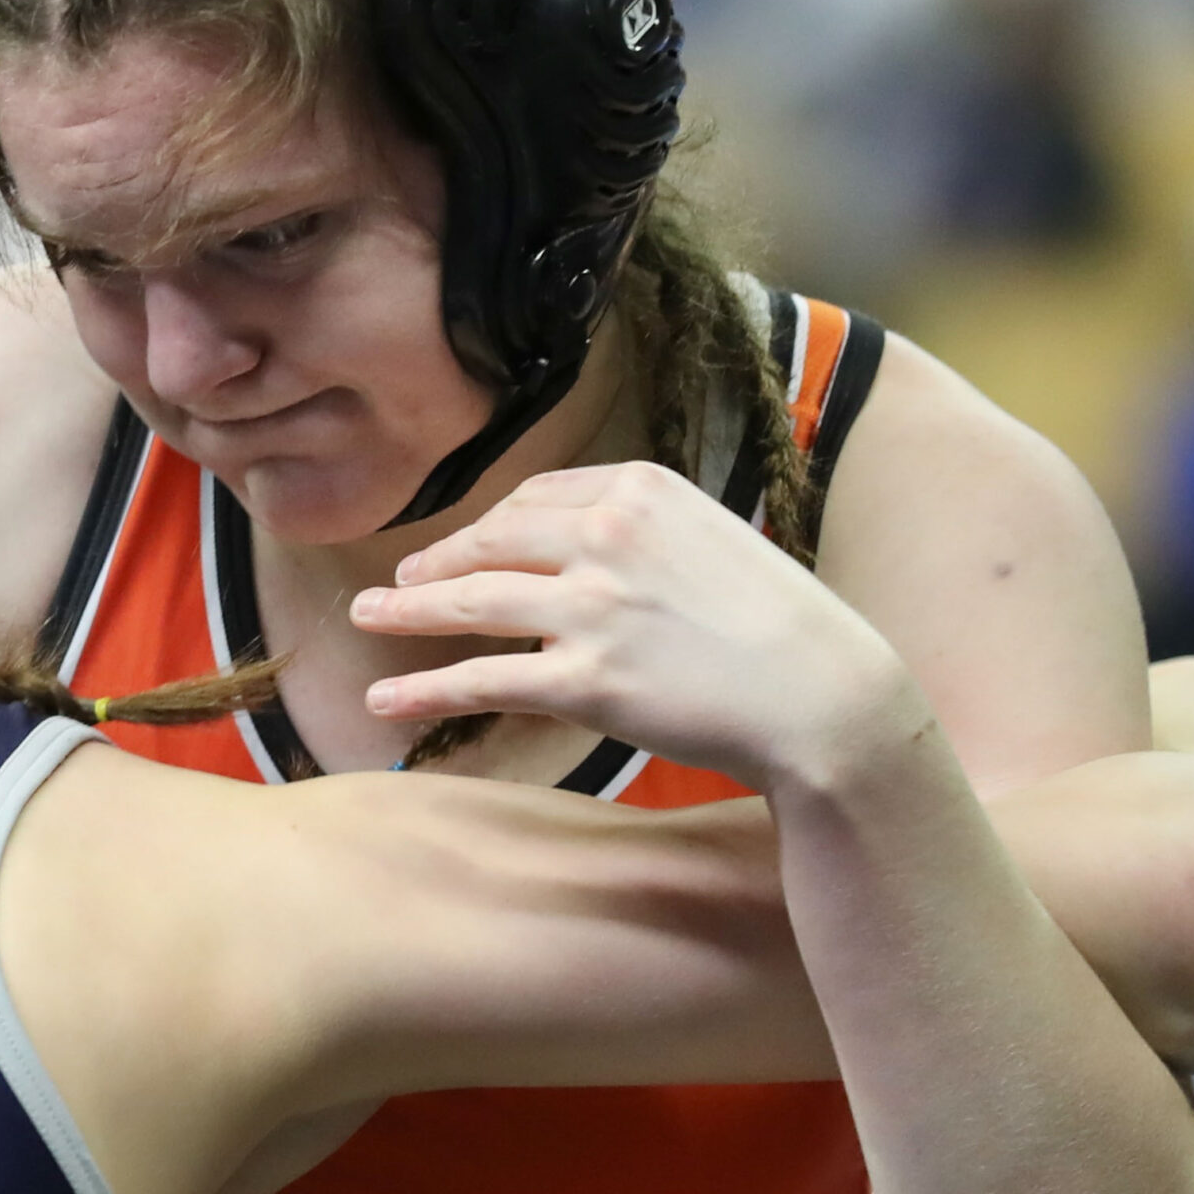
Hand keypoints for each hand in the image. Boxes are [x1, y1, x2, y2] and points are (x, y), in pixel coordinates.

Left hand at [350, 460, 922, 795]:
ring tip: (365, 618)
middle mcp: (609, 534)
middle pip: (491, 542)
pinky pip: (483, 679)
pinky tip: (385, 703)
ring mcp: (594, 606)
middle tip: (397, 584)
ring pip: (471, 604)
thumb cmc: (781, 629)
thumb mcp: (711, 543)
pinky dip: (425, 691)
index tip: (462, 546)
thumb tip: (579, 549)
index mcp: (640, 490)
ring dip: (406, 613)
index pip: (534, 499)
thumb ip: (643, 536)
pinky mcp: (587, 677)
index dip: (488, 527)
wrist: (827, 696)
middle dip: (435, 564)